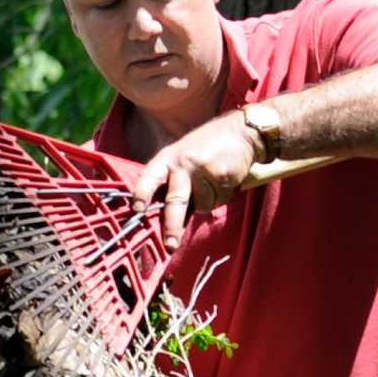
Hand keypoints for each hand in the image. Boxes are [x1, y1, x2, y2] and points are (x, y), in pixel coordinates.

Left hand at [132, 112, 262, 248]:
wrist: (240, 131)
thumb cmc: (206, 149)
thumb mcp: (182, 160)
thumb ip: (172, 184)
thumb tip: (164, 220)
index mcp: (166, 159)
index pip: (149, 177)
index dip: (142, 192)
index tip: (137, 209)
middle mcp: (181, 163)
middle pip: (175, 200)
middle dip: (172, 225)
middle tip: (170, 244)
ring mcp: (202, 169)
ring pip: (202, 205)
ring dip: (208, 201)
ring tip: (213, 182)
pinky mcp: (221, 175)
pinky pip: (218, 200)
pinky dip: (222, 196)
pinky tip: (224, 180)